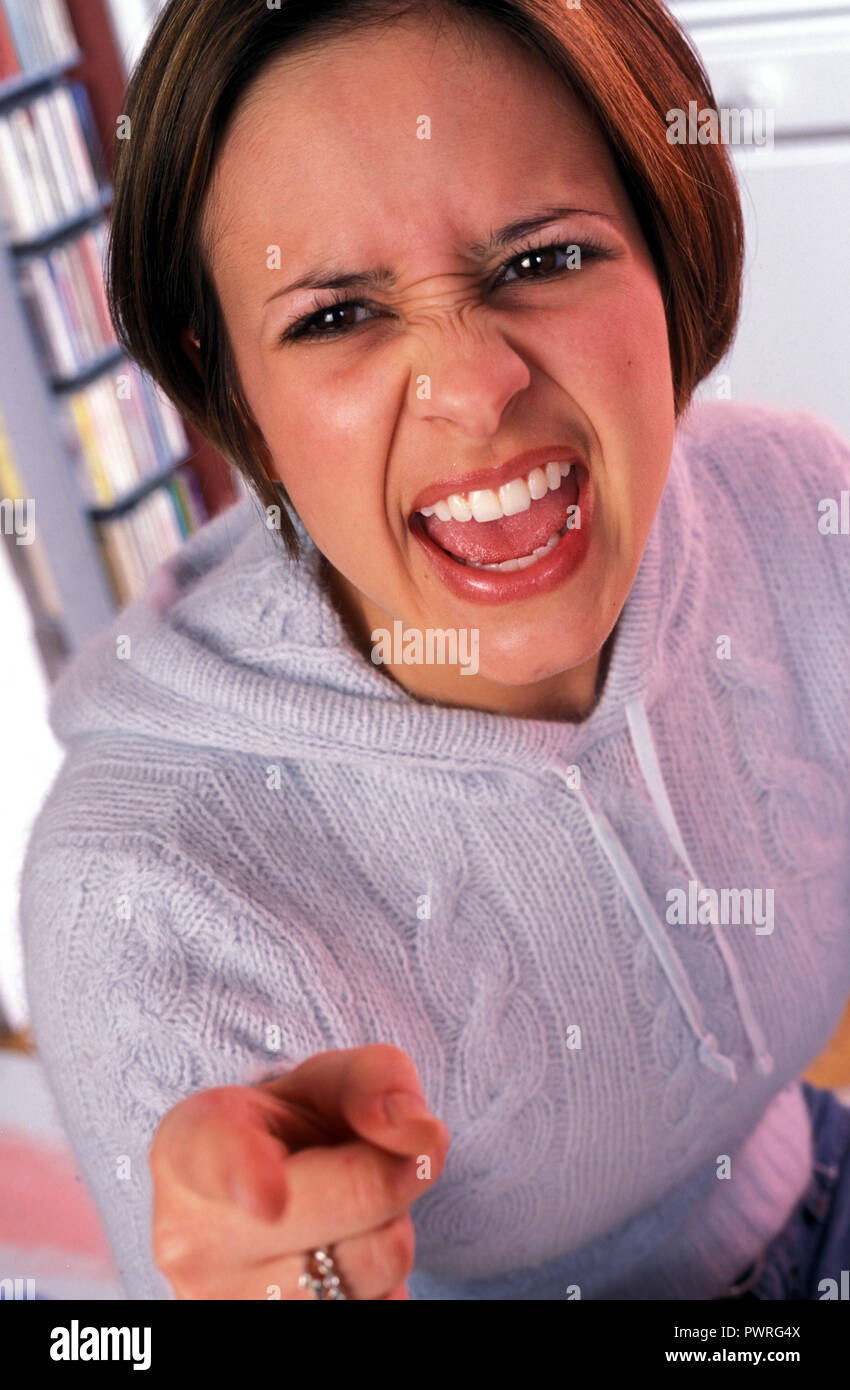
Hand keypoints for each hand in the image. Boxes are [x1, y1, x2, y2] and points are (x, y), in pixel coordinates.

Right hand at [149, 1043, 449, 1298]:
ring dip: (388, 1231)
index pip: (216, 1157)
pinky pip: (376, 1312)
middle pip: (353, 1202)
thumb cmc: (295, 1130)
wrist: (268, 1200)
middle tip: (380, 1157)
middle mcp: (191, 1237)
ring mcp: (223, 1306)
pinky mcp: (267, 1347)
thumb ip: (376, 1082)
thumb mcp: (330, 1081)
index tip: (269, 1197)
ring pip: (373, 1266)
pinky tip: (341, 1260)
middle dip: (393, 1172)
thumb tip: (419, 1135)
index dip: (246, 1175)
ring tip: (345, 1214)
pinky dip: (381, 1284)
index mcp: (189, 1144)